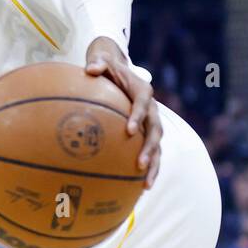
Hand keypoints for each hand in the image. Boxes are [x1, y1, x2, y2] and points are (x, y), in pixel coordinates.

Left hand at [85, 36, 159, 187]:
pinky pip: (148, 151)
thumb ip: (97, 62)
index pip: (144, 103)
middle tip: (140, 165)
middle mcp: (151, 108)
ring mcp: (150, 122)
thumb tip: (90, 68)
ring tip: (145, 185)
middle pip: (155, 130)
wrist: (116, 68)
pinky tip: (136, 187)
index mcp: (142, 90)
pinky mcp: (144, 132)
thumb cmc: (105, 64)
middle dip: (150, 148)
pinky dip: (146, 168)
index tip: (129, 130)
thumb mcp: (100, 60)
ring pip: (157, 146)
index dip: (138, 116)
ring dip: (153, 164)